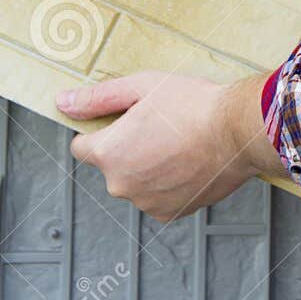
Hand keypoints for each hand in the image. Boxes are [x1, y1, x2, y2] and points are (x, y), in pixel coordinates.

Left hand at [56, 72, 281, 222]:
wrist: (237, 131)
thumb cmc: (193, 104)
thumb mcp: (143, 86)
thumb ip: (98, 98)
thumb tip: (63, 103)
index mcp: (109, 152)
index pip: (82, 146)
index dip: (101, 130)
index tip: (125, 120)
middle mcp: (121, 184)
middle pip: (111, 164)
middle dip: (128, 147)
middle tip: (160, 125)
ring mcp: (145, 202)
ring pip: (136, 181)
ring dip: (148, 166)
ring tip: (179, 142)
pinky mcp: (169, 212)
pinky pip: (157, 197)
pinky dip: (167, 183)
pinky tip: (187, 161)